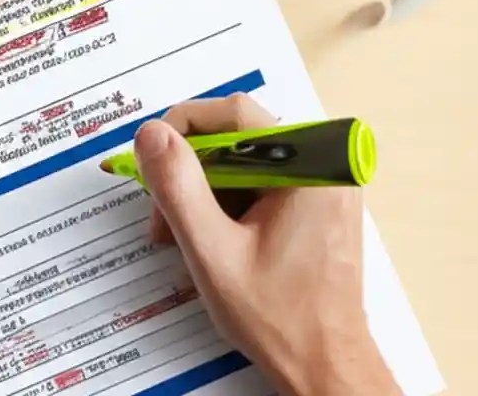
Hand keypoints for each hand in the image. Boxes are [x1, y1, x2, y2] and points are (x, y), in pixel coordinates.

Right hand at [134, 95, 398, 395]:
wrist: (326, 364)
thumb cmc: (279, 317)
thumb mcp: (212, 250)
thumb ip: (178, 187)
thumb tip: (151, 135)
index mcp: (310, 164)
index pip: (233, 112)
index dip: (182, 128)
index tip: (152, 160)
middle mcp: (326, 164)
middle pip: (238, 137)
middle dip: (190, 172)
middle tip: (163, 216)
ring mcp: (326, 184)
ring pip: (247, 161)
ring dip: (206, 192)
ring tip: (183, 238)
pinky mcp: (319, 204)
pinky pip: (264, 182)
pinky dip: (230, 203)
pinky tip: (212, 239)